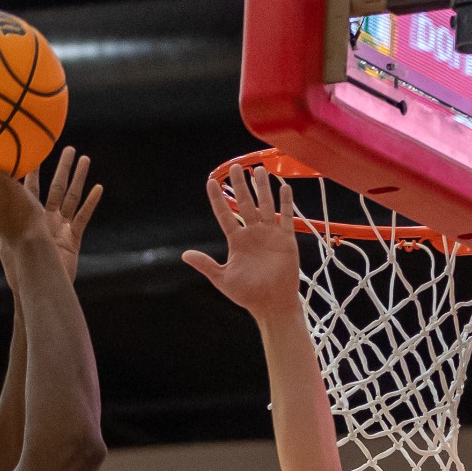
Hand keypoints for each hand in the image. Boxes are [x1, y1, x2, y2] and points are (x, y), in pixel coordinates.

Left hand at [11, 147, 103, 281]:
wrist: (35, 289)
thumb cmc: (17, 272)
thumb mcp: (6, 244)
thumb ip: (2, 224)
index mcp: (30, 219)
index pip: (31, 189)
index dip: (33, 171)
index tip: (35, 153)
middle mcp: (46, 220)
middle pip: (56, 188)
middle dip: (63, 168)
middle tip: (69, 148)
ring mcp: (61, 229)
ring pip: (72, 198)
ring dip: (79, 178)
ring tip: (85, 159)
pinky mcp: (73, 240)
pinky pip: (83, 218)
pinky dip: (91, 203)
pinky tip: (98, 188)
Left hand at [183, 164, 302, 320]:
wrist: (272, 304)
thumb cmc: (248, 294)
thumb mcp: (222, 278)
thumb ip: (205, 265)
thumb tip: (185, 255)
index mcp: (237, 240)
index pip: (225, 214)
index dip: (218, 199)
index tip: (211, 182)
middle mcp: (253, 233)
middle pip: (245, 203)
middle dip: (240, 185)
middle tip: (236, 167)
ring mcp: (270, 234)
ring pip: (265, 204)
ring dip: (262, 187)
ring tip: (258, 169)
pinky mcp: (286, 239)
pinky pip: (286, 216)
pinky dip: (286, 202)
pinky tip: (284, 187)